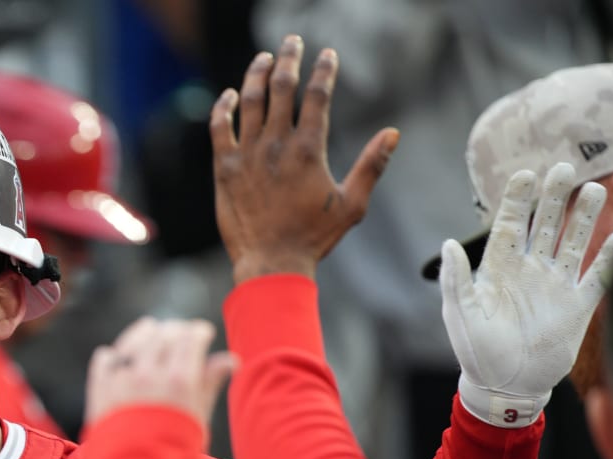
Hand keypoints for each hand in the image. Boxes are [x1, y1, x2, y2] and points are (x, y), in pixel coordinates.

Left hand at [85, 317, 236, 436]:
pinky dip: (115, 353)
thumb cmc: (175, 447)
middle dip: (175, 331)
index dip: (199, 332)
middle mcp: (149, 375)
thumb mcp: (198, 415)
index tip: (203, 332)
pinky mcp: (100, 388)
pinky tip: (122, 355)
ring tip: (152, 331)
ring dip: (146, 333)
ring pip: (134, 340)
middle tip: (180, 333)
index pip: (190, 339)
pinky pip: (106, 358)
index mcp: (179, 381)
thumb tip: (231, 360)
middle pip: (163, 335)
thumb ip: (209, 382)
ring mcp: (121, 380)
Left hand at [210, 35, 398, 283]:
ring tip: (263, 58)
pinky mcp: (223, 168)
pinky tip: (230, 95)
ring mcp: (246, 154)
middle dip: (288, 58)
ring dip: (256, 74)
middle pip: (281, 87)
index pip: (317, 96)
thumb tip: (392, 133)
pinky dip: (224, 106)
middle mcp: (276, 145)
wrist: (270, 263)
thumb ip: (371, 165)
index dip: (324, 70)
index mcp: (309, 150)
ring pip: (249, 100)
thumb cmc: (314, 237)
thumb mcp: (352, 204)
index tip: (327, 55)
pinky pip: (219, 127)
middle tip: (292, 42)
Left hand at [441, 162, 612, 426]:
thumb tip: (449, 244)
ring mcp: (555, 286)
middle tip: (565, 168)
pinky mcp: (577, 306)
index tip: (526, 174)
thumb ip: (456, 279)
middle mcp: (529, 270)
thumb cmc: (475, 350)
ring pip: (573, 242)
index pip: (509, 225)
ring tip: (596, 189)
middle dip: (554, 197)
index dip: (517, 200)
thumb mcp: (461, 313)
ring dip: (584, 218)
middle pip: (544, 225)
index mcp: (498, 269)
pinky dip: (609, 259)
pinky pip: (597, 277)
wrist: (504, 385)